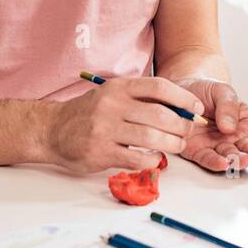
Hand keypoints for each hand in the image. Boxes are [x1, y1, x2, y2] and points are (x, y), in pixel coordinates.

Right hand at [46, 76, 203, 174]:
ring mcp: (105, 129)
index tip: (196, 109)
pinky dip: (152, 160)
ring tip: (176, 147)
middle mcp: (112, 105)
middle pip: (160, 114)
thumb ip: (139, 98)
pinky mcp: (101, 152)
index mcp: (118, 88)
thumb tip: (179, 107)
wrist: (51, 129)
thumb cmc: (88, 112)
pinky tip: (155, 159)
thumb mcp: (111, 95)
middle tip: (187, 133)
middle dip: (181, 126)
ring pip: (152, 137)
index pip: (159, 87)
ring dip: (171, 144)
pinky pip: (136, 158)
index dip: (183, 98)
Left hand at [172, 77, 247, 172]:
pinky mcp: (198, 151)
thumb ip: (229, 106)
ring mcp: (216, 146)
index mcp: (246, 124)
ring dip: (237, 162)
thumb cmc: (207, 90)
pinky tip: (223, 163)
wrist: (182, 90)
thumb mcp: (223, 91)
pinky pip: (208, 159)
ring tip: (242, 160)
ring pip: (230, 158)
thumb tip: (231, 127)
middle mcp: (234, 138)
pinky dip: (215, 163)